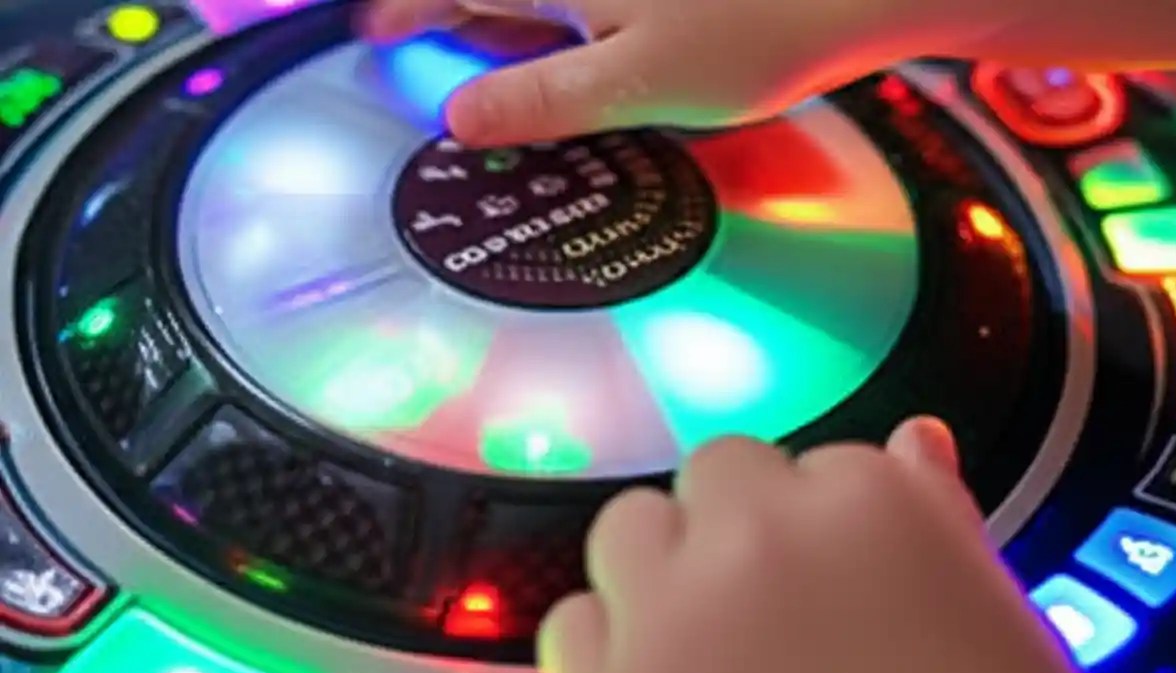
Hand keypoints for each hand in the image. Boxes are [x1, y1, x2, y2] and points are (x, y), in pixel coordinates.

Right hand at [359, 0, 991, 144]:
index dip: (405, 11)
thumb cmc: (760, 31)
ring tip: (494, 71)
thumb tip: (461, 118)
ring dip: (509, 22)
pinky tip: (570, 55)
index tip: (375, 37)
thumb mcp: (635, 85)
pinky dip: (561, 26)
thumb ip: (541, 100)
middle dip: (454, 17)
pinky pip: (582, 1)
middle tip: (429, 59)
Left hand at [537, 418, 1096, 672]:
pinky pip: (576, 621)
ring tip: (709, 639)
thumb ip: (941, 520)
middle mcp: (766, 535)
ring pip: (631, 525)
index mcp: (878, 507)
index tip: (841, 571)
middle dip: (741, 526)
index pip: (828, 461)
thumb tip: (916, 444)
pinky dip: (610, 646)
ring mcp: (679, 607)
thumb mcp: (1002, 635)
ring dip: (662, 567)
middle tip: (776, 607)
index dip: (834, 524)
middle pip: (720, 472)